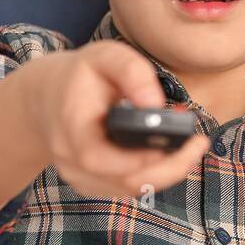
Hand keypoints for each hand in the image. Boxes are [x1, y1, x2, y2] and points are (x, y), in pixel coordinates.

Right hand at [24, 40, 210, 198]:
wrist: (45, 98)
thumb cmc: (80, 75)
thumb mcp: (104, 56)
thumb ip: (131, 71)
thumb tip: (155, 105)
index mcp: (70, 125)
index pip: (99, 157)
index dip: (139, 158)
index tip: (176, 142)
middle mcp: (70, 158)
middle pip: (124, 181)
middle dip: (169, 167)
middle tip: (198, 144)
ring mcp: (78, 176)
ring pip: (130, 188)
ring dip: (167, 171)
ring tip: (191, 145)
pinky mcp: (90, 184)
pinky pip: (127, 188)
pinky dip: (153, 174)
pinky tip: (169, 154)